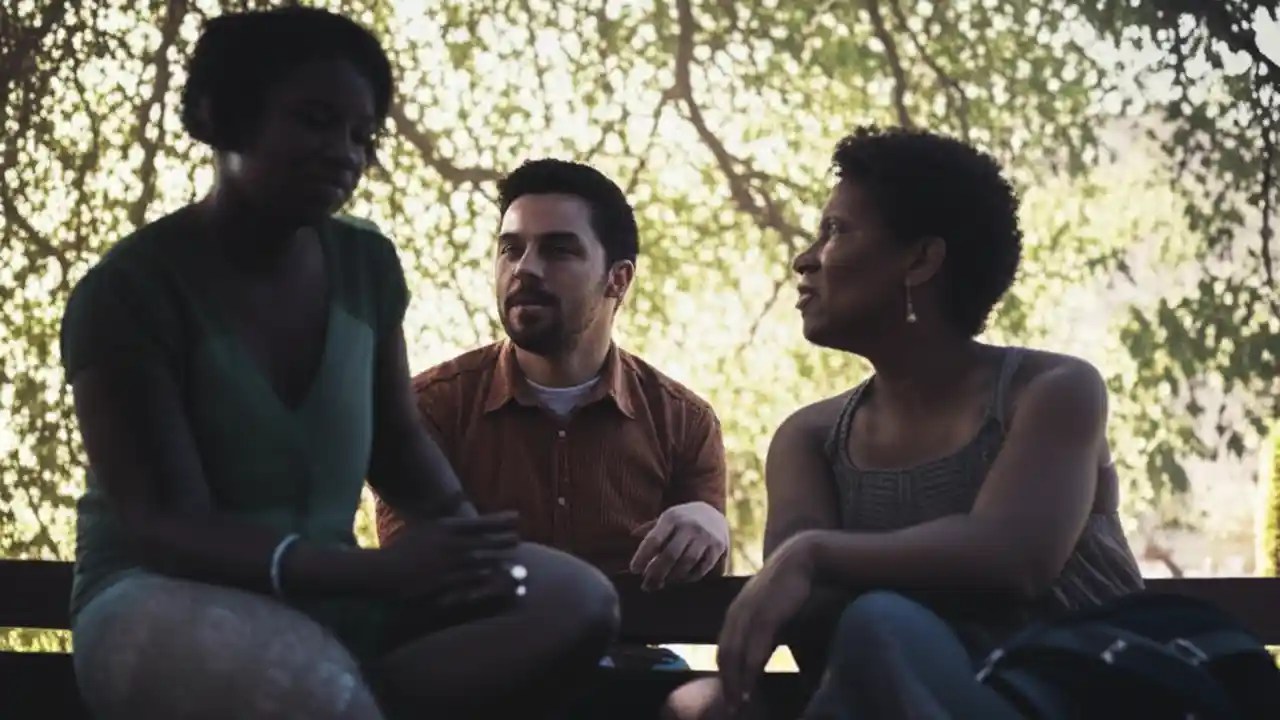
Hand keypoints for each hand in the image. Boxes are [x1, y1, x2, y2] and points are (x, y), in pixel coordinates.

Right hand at [377, 510, 519, 607]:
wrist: (383, 571)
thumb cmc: (403, 548)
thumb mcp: (424, 526)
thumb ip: (443, 513)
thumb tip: (458, 496)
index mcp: (445, 528)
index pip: (479, 521)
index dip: (500, 520)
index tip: (517, 517)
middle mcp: (449, 544)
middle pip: (484, 540)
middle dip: (503, 539)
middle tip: (519, 538)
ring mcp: (447, 563)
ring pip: (481, 560)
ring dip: (500, 559)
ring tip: (517, 560)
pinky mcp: (445, 582)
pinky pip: (471, 580)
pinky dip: (486, 578)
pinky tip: (498, 578)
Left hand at [629, 501, 728, 591]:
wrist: (713, 512)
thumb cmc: (681, 520)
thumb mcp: (667, 518)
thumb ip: (651, 529)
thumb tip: (632, 536)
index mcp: (672, 517)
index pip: (654, 539)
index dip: (643, 556)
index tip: (634, 570)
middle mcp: (689, 525)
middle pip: (670, 555)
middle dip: (656, 573)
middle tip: (646, 585)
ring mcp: (705, 535)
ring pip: (686, 563)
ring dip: (672, 577)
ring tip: (662, 584)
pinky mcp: (718, 546)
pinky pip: (702, 567)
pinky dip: (689, 577)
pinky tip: (680, 581)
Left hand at [717, 532, 816, 716]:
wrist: (801, 559)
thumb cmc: (790, 588)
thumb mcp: (772, 613)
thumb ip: (765, 633)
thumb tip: (764, 655)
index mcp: (736, 613)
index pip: (724, 649)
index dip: (725, 673)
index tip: (729, 694)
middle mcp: (736, 614)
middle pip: (725, 656)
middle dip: (727, 683)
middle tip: (731, 707)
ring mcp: (748, 614)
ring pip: (735, 656)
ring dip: (736, 683)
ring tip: (738, 704)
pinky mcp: (763, 616)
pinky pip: (753, 650)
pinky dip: (749, 671)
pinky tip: (751, 687)